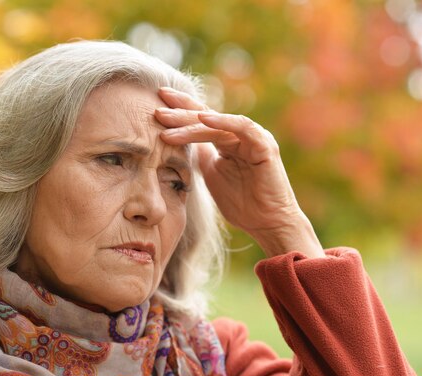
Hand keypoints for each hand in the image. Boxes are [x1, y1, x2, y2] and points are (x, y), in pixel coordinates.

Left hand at [155, 87, 323, 257]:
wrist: (268, 224)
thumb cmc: (242, 204)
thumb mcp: (212, 175)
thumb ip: (200, 157)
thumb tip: (178, 144)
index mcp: (228, 141)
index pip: (200, 121)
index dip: (179, 111)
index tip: (153, 105)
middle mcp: (241, 135)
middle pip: (206, 117)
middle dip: (180, 111)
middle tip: (156, 107)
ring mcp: (254, 138)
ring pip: (218, 123)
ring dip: (191, 120)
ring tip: (167, 120)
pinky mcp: (264, 145)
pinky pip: (242, 127)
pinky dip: (223, 121)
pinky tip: (203, 119)